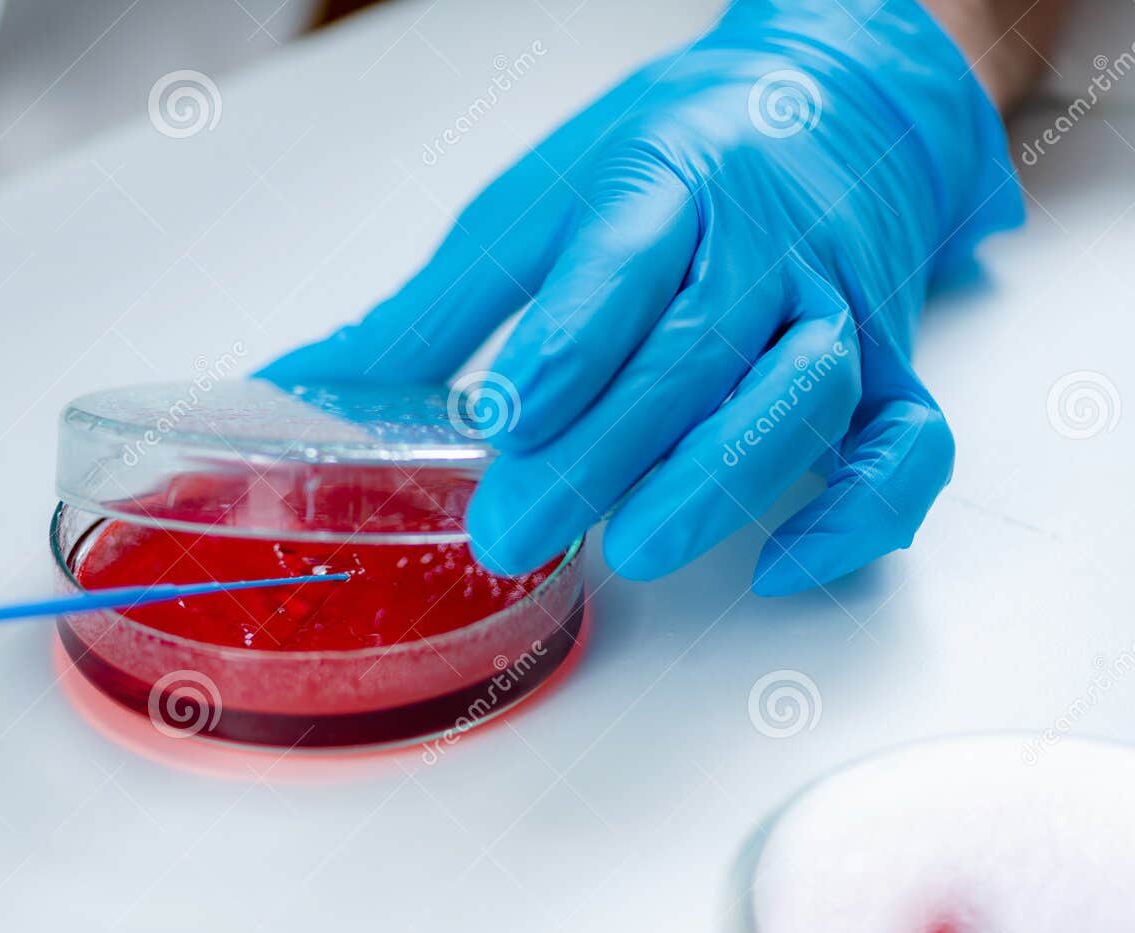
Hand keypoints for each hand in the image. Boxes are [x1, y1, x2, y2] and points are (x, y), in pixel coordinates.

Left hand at [263, 0, 1021, 592]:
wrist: (830, 99)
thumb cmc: (666, 160)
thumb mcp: (532, 207)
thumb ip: (426, 312)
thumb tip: (289, 389)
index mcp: (664, 180)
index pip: (620, 260)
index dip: (567, 343)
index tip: (501, 415)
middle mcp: (761, 240)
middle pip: (694, 349)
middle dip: (604, 449)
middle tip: (513, 531)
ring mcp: (835, 303)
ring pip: (805, 390)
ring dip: (724, 476)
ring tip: (639, 549)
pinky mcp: (887, 364)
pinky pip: (909, 442)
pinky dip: (866, 509)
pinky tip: (785, 566)